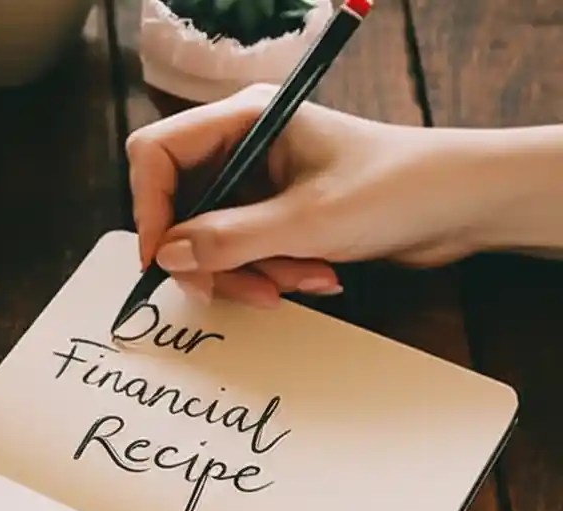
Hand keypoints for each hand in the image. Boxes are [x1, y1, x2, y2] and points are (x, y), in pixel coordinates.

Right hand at [126, 84, 508, 306]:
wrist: (463, 204)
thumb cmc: (396, 189)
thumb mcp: (307, 221)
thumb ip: (229, 240)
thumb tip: (166, 257)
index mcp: (242, 119)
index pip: (156, 154)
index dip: (150, 208)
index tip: (164, 258)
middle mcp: (240, 145)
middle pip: (177, 205)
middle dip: (210, 255)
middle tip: (246, 288)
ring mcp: (255, 181)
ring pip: (207, 238)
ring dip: (246, 272)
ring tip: (301, 281)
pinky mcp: (272, 212)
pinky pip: (240, 251)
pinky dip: (268, 273)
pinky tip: (315, 275)